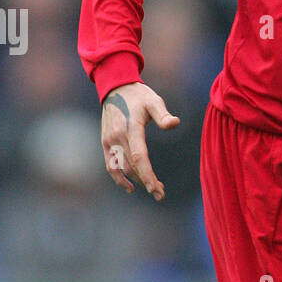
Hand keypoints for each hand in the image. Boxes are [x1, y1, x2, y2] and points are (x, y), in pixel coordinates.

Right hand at [101, 81, 179, 200]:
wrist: (115, 88)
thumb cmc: (139, 96)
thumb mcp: (154, 101)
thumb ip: (163, 115)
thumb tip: (175, 123)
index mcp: (131, 127)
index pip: (139, 156)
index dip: (147, 174)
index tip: (155, 189)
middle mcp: (117, 136)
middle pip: (132, 166)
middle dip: (147, 182)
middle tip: (161, 193)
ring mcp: (109, 141)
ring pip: (123, 168)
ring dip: (137, 181)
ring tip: (154, 188)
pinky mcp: (105, 143)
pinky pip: (110, 165)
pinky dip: (119, 179)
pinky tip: (131, 188)